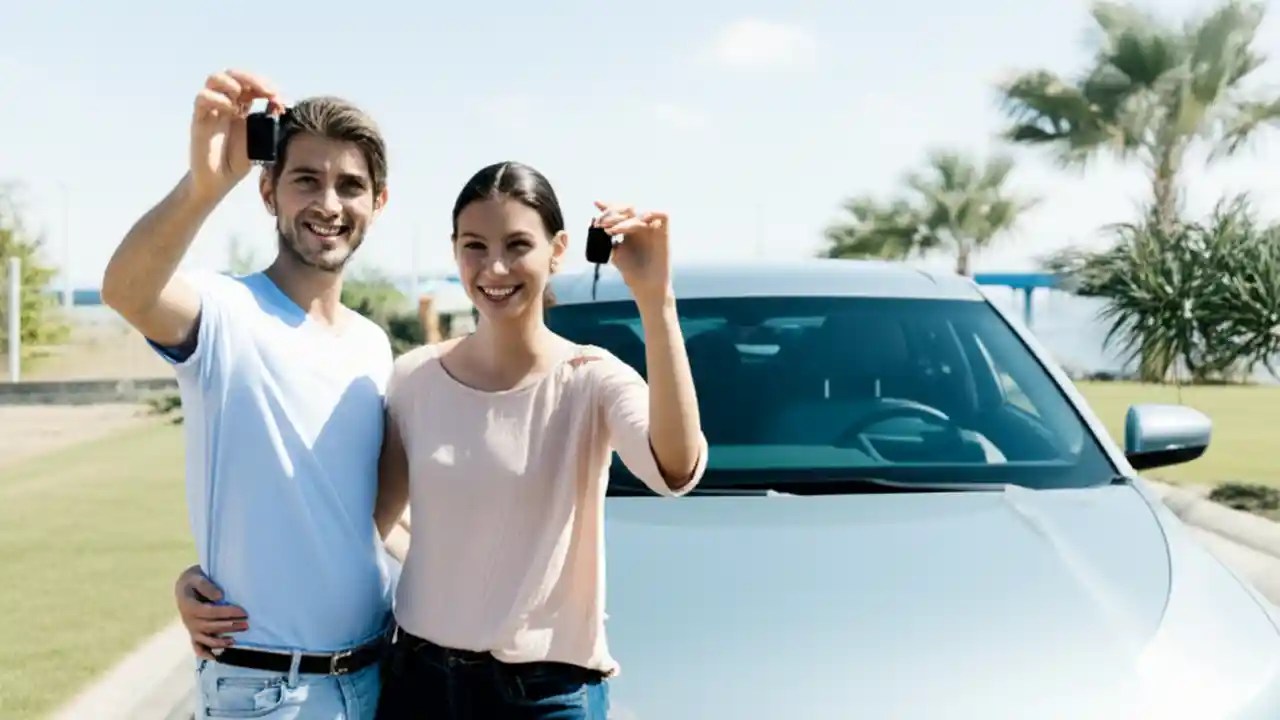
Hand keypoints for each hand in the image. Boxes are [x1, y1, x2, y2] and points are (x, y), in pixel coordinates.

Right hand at [174, 564, 247, 658]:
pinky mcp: (193, 633)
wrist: (184, 587)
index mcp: (190, 606)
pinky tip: (216, 657)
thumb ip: (207, 586)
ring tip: (235, 641)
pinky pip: (197, 647)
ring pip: (206, 638)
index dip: (227, 613)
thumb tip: (219, 596)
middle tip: (246, 624)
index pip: (210, 612)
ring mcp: (191, 629)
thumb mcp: (197, 577)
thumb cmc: (193, 581)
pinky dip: (205, 653)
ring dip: (220, 642)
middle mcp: (189, 620)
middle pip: (210, 626)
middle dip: (229, 626)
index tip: (243, 612)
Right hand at [189, 69, 285, 200]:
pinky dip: (217, 98)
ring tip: (243, 97)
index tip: (277, 95)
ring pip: (215, 79)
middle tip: (267, 91)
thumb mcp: (261, 140)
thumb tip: (280, 102)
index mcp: (242, 106)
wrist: (219, 180)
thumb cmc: (239, 160)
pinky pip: (202, 97)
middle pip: (233, 74)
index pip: (250, 82)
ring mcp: (212, 109)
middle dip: (251, 78)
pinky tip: (230, 109)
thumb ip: (270, 121)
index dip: (264, 84)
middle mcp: (226, 103)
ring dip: (232, 82)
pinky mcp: (199, 118)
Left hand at [593, 200, 671, 305]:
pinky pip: (663, 215)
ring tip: (612, 230)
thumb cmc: (631, 272)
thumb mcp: (614, 252)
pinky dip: (652, 213)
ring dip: (625, 220)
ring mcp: (653, 229)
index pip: (620, 212)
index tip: (596, 203)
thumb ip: (607, 237)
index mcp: (629, 229)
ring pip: (641, 212)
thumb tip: (596, 225)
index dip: (609, 205)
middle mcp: (642, 226)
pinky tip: (640, 219)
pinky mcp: (665, 233)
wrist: (646, 287)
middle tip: (602, 222)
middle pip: (629, 208)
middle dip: (613, 212)